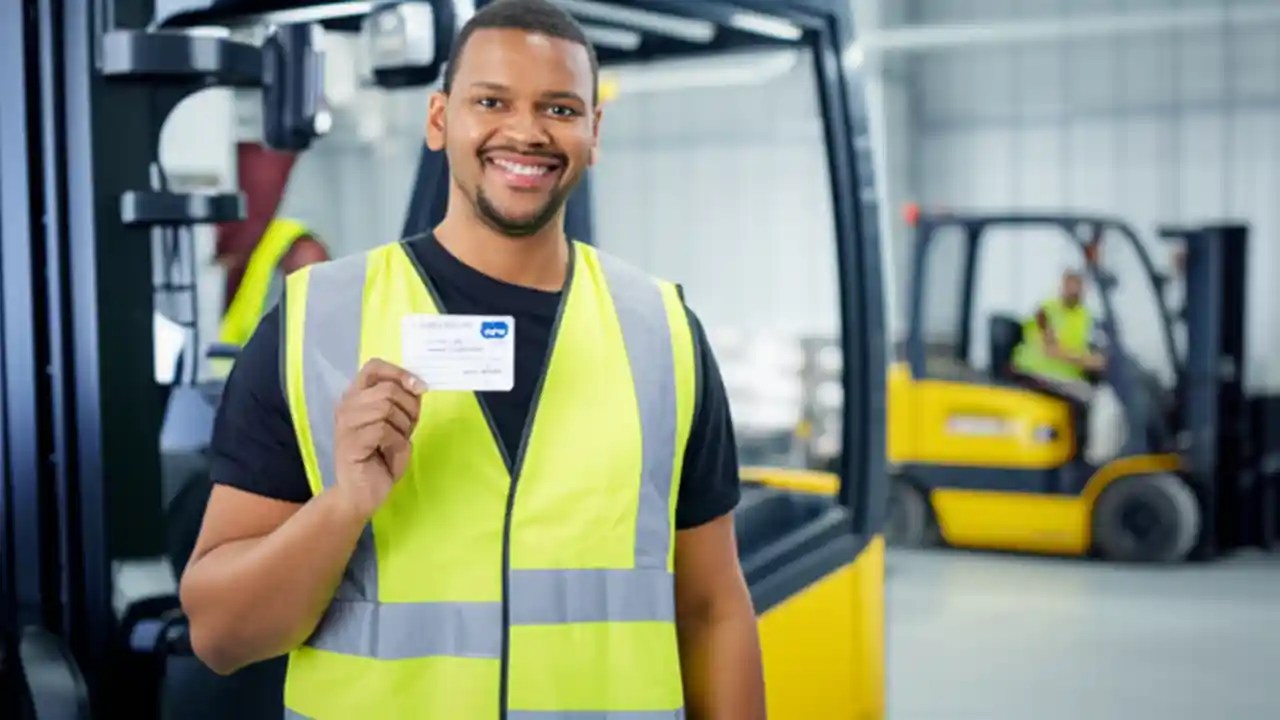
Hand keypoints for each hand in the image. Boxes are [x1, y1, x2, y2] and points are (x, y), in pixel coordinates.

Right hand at [332, 359, 424, 519]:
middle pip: (389, 390)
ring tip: (393, 445)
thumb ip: (404, 403)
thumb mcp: (398, 424)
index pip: (374, 367)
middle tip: (406, 431)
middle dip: (409, 410)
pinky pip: (384, 431)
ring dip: (402, 429)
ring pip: (387, 408)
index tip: (419, 387)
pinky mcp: (349, 442)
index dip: (399, 373)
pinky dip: (395, 445)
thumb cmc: (381, 458)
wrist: (361, 493)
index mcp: (357, 396)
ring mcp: (345, 423)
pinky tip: (386, 456)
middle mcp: (347, 405)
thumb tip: (418, 384)